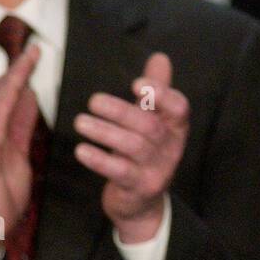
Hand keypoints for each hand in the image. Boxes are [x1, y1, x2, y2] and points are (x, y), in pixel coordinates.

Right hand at [0, 43, 42, 256]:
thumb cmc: (1, 193)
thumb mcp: (20, 153)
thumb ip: (22, 126)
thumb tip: (31, 99)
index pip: (4, 97)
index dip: (18, 76)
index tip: (33, 56)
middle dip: (17, 71)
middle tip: (34, 49)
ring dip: (13, 81)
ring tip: (27, 61)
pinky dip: (4, 105)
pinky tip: (15, 91)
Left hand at [73, 52, 189, 242]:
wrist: (141, 202)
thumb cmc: (144, 153)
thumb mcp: (152, 121)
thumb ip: (156, 91)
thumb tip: (160, 57)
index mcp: (176, 128)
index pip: (179, 108)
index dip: (161, 95)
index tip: (136, 84)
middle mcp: (171, 148)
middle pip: (150, 126)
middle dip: (121, 111)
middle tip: (93, 101)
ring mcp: (158, 169)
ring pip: (133, 147)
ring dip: (104, 132)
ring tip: (80, 122)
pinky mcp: (140, 187)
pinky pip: (120, 172)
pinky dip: (99, 160)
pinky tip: (81, 150)